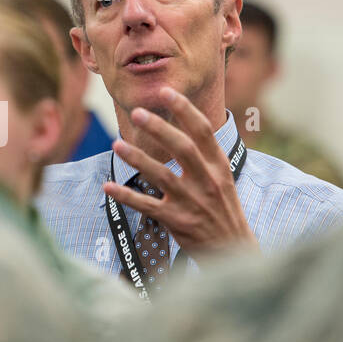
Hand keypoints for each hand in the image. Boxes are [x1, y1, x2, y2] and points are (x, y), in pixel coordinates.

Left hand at [101, 87, 257, 257]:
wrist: (234, 250)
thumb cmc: (223, 209)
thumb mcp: (222, 178)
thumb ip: (205, 154)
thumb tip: (187, 120)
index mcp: (219, 166)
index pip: (202, 131)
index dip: (184, 109)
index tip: (166, 91)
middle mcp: (207, 181)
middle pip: (181, 148)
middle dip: (158, 128)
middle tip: (136, 112)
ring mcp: (191, 202)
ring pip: (160, 175)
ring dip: (136, 158)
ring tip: (117, 144)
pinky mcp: (177, 221)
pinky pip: (146, 205)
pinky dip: (125, 196)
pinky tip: (108, 187)